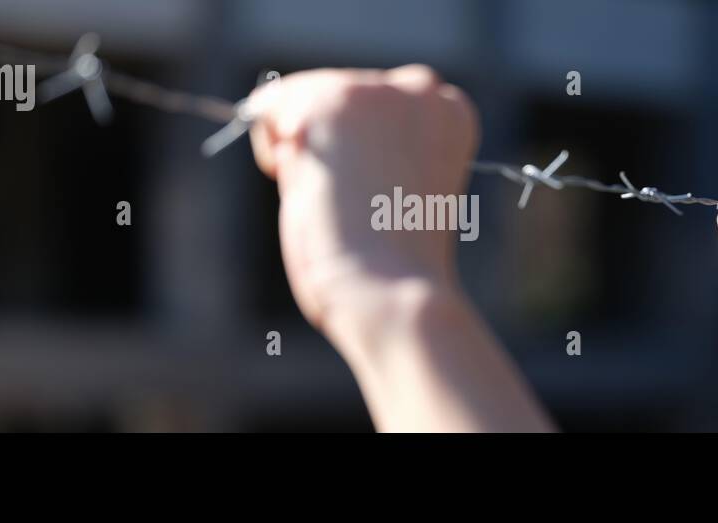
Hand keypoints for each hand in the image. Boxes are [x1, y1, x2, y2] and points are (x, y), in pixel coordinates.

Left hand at [246, 65, 477, 345]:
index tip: (375, 197)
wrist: (393, 292)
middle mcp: (419, 88)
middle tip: (353, 204)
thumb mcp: (398, 190)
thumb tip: (287, 132)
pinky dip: (268, 144)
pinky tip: (306, 185)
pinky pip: (268, 108)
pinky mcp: (330, 101)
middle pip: (340, 93)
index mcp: (450, 112)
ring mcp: (375, 91)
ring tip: (337, 198)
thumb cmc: (392, 264)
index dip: (359, 148)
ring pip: (303, 98)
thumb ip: (369, 150)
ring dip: (301, 144)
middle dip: (329, 140)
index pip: (378, 105)